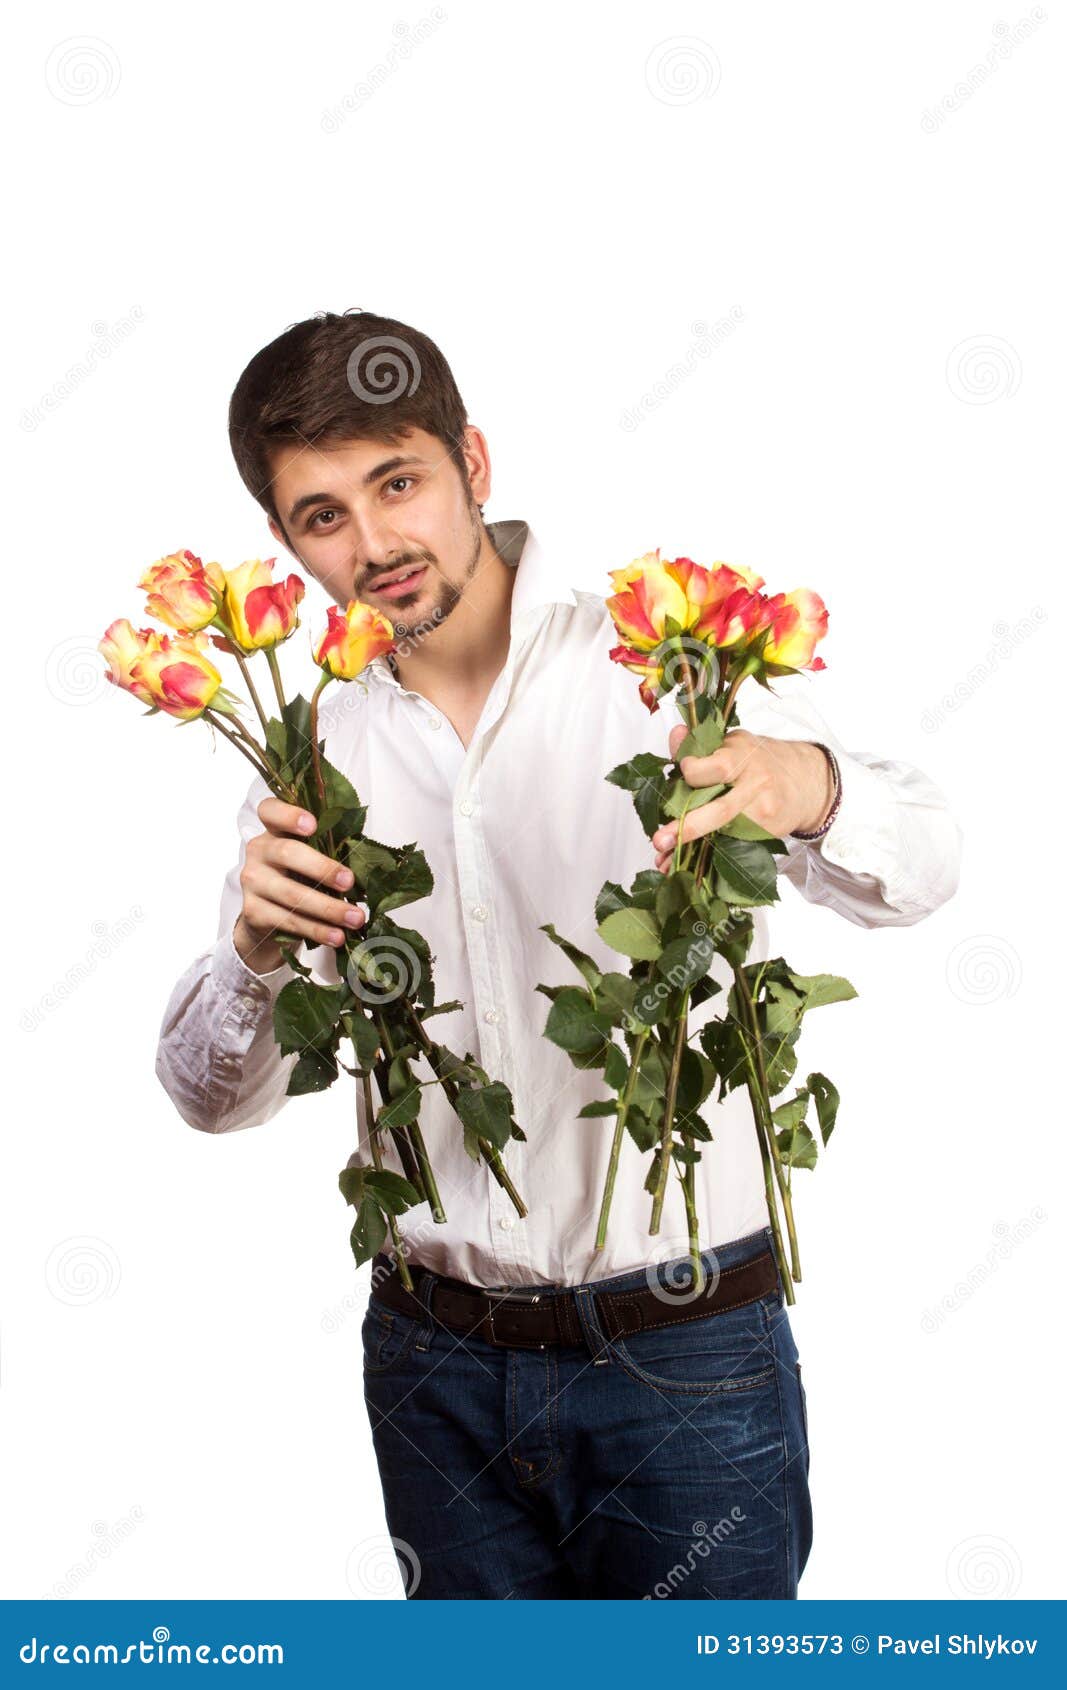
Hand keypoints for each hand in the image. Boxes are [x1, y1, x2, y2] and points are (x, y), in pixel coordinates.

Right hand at [233, 798, 365, 971]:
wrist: (267, 916)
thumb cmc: (299, 877)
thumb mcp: (311, 857)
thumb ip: (331, 850)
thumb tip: (371, 859)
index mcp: (274, 830)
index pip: (270, 811)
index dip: (288, 814)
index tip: (313, 825)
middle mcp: (258, 851)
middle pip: (287, 853)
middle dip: (322, 868)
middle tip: (349, 882)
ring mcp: (252, 882)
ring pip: (291, 894)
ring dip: (328, 908)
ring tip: (355, 918)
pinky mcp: (253, 911)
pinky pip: (288, 921)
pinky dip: (317, 930)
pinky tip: (337, 936)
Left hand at [651, 727, 834, 870]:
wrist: (807, 781)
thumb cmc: (761, 761)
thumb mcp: (734, 744)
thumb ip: (702, 744)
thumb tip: (676, 733)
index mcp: (743, 755)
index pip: (716, 767)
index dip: (692, 772)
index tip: (682, 774)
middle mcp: (755, 784)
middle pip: (720, 809)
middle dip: (687, 826)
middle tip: (660, 840)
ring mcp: (763, 811)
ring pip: (724, 833)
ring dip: (692, 848)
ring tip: (665, 859)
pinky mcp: (768, 831)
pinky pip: (733, 844)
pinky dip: (708, 856)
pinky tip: (687, 862)